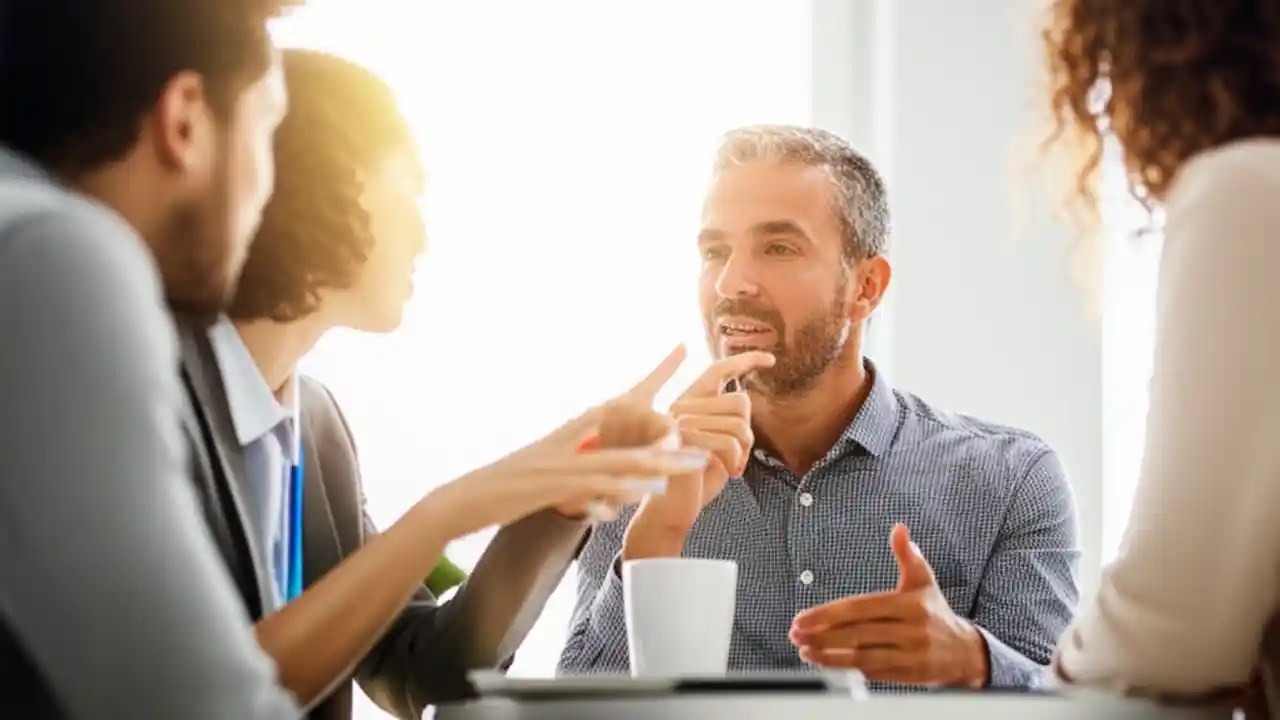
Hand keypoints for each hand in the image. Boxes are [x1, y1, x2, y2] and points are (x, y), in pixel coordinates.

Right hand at [423, 346, 709, 539]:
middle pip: (631, 425)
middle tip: (706, 428)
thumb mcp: (551, 470)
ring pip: (623, 458)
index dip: (657, 374)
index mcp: (575, 430)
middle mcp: (572, 439)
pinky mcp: (553, 487)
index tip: (683, 348)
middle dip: (671, 425)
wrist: (462, 499)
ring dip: (661, 460)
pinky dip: (625, 486)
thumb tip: (615, 476)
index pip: (624, 397)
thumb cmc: (508, 486)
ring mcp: (564, 464)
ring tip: (694, 460)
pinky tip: (648, 489)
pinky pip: (597, 485)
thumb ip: (585, 467)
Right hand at [622, 350, 774, 558]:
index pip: (718, 370)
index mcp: (689, 403)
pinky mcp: (685, 438)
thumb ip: (725, 420)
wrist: (673, 510)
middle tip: (739, 458)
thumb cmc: (698, 479)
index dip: (745, 360)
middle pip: (741, 402)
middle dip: (749, 435)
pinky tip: (728, 474)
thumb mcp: (717, 444)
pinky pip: (730, 441)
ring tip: (732, 468)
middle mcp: (682, 406)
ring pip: (739, 425)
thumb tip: (742, 396)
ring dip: (744, 453)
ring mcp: (681, 421)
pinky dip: (737, 461)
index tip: (770, 359)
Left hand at [789, 524, 989, 687]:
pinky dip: (847, 668)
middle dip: (822, 635)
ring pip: (862, 656)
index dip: (829, 614)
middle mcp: (911, 631)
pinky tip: (826, 661)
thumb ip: (908, 556)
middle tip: (796, 633)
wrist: (965, 652)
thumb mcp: (924, 581)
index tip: (802, 618)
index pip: (861, 608)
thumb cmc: (935, 612)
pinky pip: (872, 671)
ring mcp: (911, 655)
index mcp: (910, 605)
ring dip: (829, 655)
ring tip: (805, 649)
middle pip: (857, 634)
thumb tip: (899, 528)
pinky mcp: (909, 676)